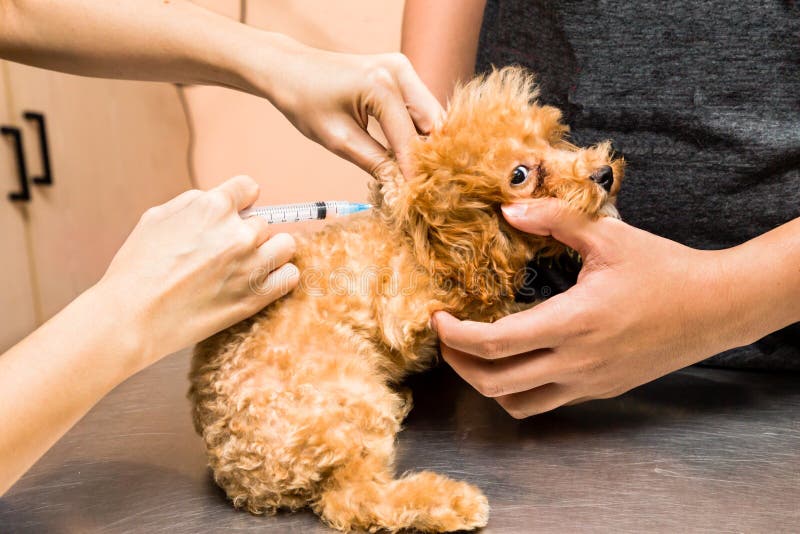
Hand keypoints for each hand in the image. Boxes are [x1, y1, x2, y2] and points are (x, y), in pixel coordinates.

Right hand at [95, 175, 298, 370]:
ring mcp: (250, 265)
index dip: (242, 201)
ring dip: (271, 252)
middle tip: (226, 253)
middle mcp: (237, 233)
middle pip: (264, 222)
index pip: (249, 187)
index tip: (236, 213)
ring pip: (285, 245)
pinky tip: (263, 281)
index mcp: (212, 207)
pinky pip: (290, 276)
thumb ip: (194, 204)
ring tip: (249, 265)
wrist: (131, 316)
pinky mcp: (256, 296)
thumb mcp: (157, 217)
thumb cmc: (137, 268)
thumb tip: (219, 200)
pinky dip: (281, 277)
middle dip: (248, 234)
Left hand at [241, 36, 442, 176]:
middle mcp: (398, 71)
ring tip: (421, 173)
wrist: (289, 69)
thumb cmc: (306, 101)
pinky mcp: (400, 72)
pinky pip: (419, 106)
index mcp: (382, 86)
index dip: (415, 171)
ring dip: (426, 142)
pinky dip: (417, 130)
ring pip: (430, 114)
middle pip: (432, 122)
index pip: (409, 138)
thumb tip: (401, 187)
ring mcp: (402, 68)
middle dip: (431, 154)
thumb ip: (375, 162)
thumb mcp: (338, 139)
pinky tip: (411, 153)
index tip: (422, 198)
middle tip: (428, 186)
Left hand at [432, 198, 756, 417]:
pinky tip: (514, 365)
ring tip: (472, 355)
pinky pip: (543, 404)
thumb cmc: (663, 268)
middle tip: (445, 336)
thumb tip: (507, 208)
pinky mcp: (599, 391)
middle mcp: (575, 362)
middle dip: (457, 363)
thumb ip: (553, 220)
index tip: (437, 317)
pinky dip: (515, 392)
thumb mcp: (608, 235)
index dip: (454, 335)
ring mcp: (587, 383)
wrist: (714, 308)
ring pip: (516, 404)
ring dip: (484, 383)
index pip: (494, 343)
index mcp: (573, 321)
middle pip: (495, 383)